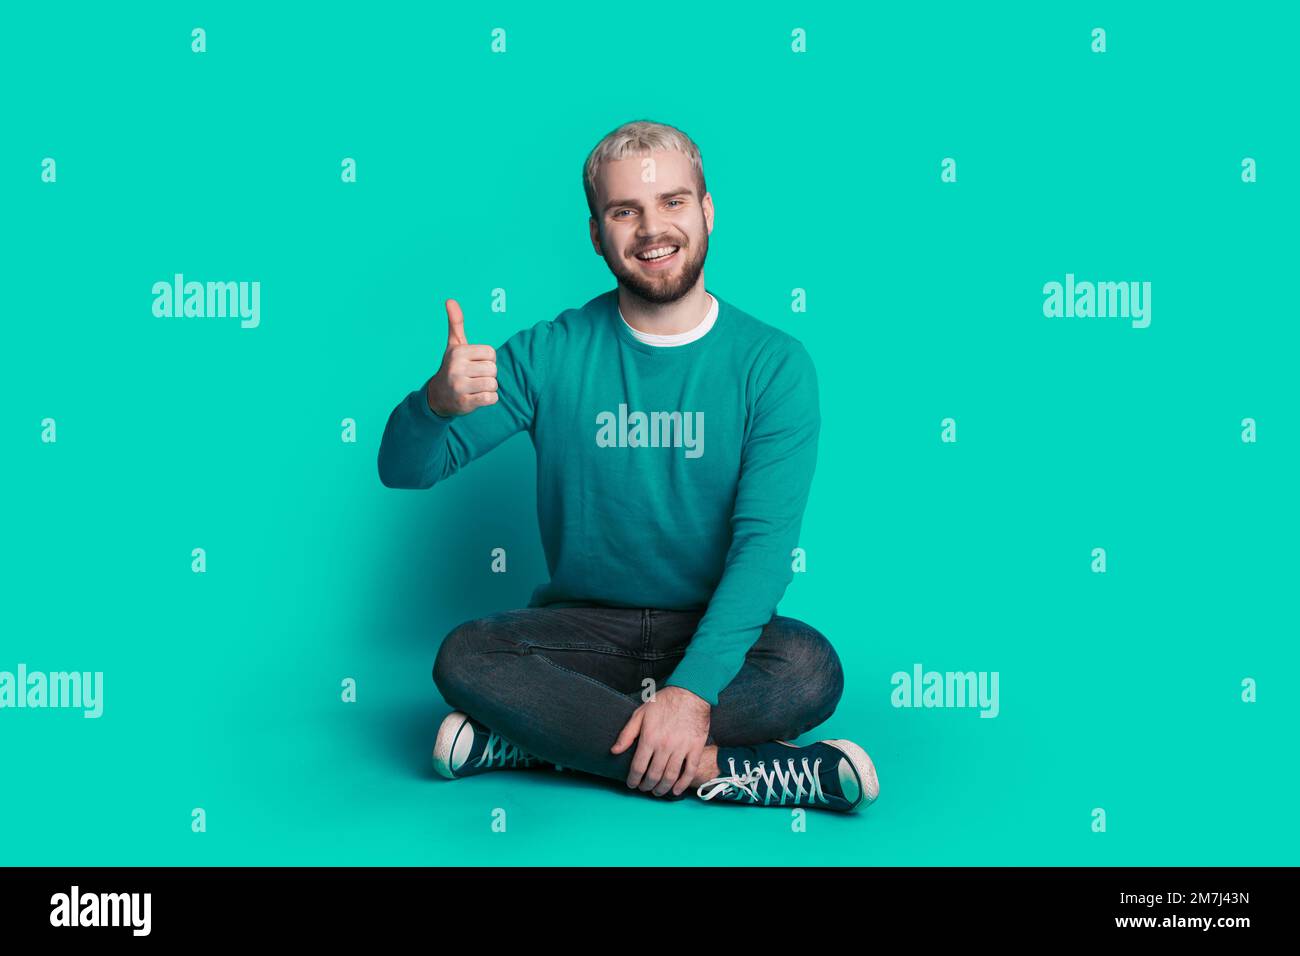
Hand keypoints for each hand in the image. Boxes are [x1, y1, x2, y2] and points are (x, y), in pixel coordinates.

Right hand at [425, 298, 497, 416]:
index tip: (474, 364)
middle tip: (475, 377)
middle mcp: (456, 368)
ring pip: (493, 384)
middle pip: (493, 369)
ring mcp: (460, 386)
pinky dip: (489, 399)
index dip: (487, 360)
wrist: (438, 397)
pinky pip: (491, 398)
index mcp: (458, 352)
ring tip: (475, 387)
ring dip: (488, 388)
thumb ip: (455, 323)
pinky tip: (477, 397)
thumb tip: (450, 300)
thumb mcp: (453, 345)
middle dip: (488, 375)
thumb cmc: (452, 367)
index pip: (491, 353)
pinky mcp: (465, 403)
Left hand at [611, 686, 710, 796]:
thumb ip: (627, 734)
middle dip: (646, 786)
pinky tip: (676, 790)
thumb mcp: (640, 713)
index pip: (638, 767)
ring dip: (662, 789)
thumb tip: (615, 751)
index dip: (633, 780)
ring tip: (657, 791)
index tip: (632, 784)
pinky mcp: (695, 748)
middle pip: (653, 775)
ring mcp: (681, 748)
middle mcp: (665, 746)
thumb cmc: (664, 702)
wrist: (691, 693)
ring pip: (670, 777)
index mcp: (649, 738)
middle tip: (644, 789)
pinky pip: (689, 771)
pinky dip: (682, 784)